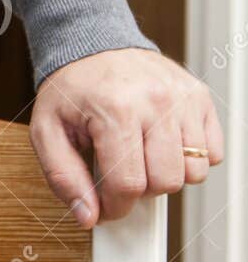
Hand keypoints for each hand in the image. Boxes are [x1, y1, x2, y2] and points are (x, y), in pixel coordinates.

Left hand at [31, 48, 223, 227]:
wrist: (92, 45)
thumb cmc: (72, 89)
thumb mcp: (48, 130)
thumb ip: (63, 177)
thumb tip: (87, 216)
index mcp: (115, 110)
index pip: (127, 185)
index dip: (113, 206)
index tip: (104, 204)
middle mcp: (156, 102)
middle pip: (165, 183)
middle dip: (140, 189)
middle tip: (121, 170)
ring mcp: (183, 98)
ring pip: (193, 172)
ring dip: (166, 174)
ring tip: (142, 155)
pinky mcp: (199, 97)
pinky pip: (213, 152)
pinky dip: (191, 158)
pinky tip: (163, 144)